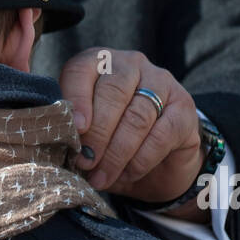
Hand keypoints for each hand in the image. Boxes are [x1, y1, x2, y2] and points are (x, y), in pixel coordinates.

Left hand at [58, 48, 203, 206]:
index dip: (76, 99)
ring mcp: (161, 82)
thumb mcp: (85, 133)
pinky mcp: (184, 107)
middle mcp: (130, 64)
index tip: (73, 130)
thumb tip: (56, 146)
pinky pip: (161, 134)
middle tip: (85, 162)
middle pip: (113, 92)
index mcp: (98, 62)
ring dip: (116, 153)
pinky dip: (141, 159)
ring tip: (101, 177)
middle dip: (97, 133)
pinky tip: (128, 174)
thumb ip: (72, 130)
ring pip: (137, 116)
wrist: (157, 162)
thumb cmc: (110, 141)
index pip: (82, 70)